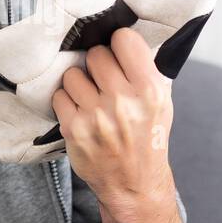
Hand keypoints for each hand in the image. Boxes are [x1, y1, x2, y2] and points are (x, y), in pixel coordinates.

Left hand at [50, 26, 175, 222]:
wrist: (133, 184)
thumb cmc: (147, 139)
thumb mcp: (162, 103)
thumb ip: (146, 71)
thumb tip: (123, 38)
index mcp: (149, 91)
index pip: (124, 40)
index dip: (119, 44)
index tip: (119, 53)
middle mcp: (123, 102)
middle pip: (96, 54)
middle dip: (99, 64)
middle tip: (104, 78)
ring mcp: (96, 116)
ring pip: (73, 73)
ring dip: (80, 81)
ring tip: (90, 95)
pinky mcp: (74, 129)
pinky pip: (59, 95)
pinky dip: (67, 100)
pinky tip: (80, 110)